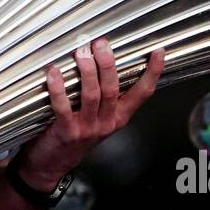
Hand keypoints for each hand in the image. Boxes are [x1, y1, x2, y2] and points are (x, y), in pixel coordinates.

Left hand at [18, 41, 165, 190]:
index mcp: (118, 117)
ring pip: (93, 96)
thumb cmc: (73, 136)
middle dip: (108, 63)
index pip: (142, 93)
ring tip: (81, 52)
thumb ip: (103, 96)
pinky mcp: (67, 132)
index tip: (157, 52)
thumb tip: (103, 59)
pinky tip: (54, 73)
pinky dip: (58, 89)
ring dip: (87, 72)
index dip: (152, 73)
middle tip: (101, 43)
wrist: (51, 165)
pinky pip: (64, 108)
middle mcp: (107, 122)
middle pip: (113, 89)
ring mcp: (88, 128)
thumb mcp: (97, 119)